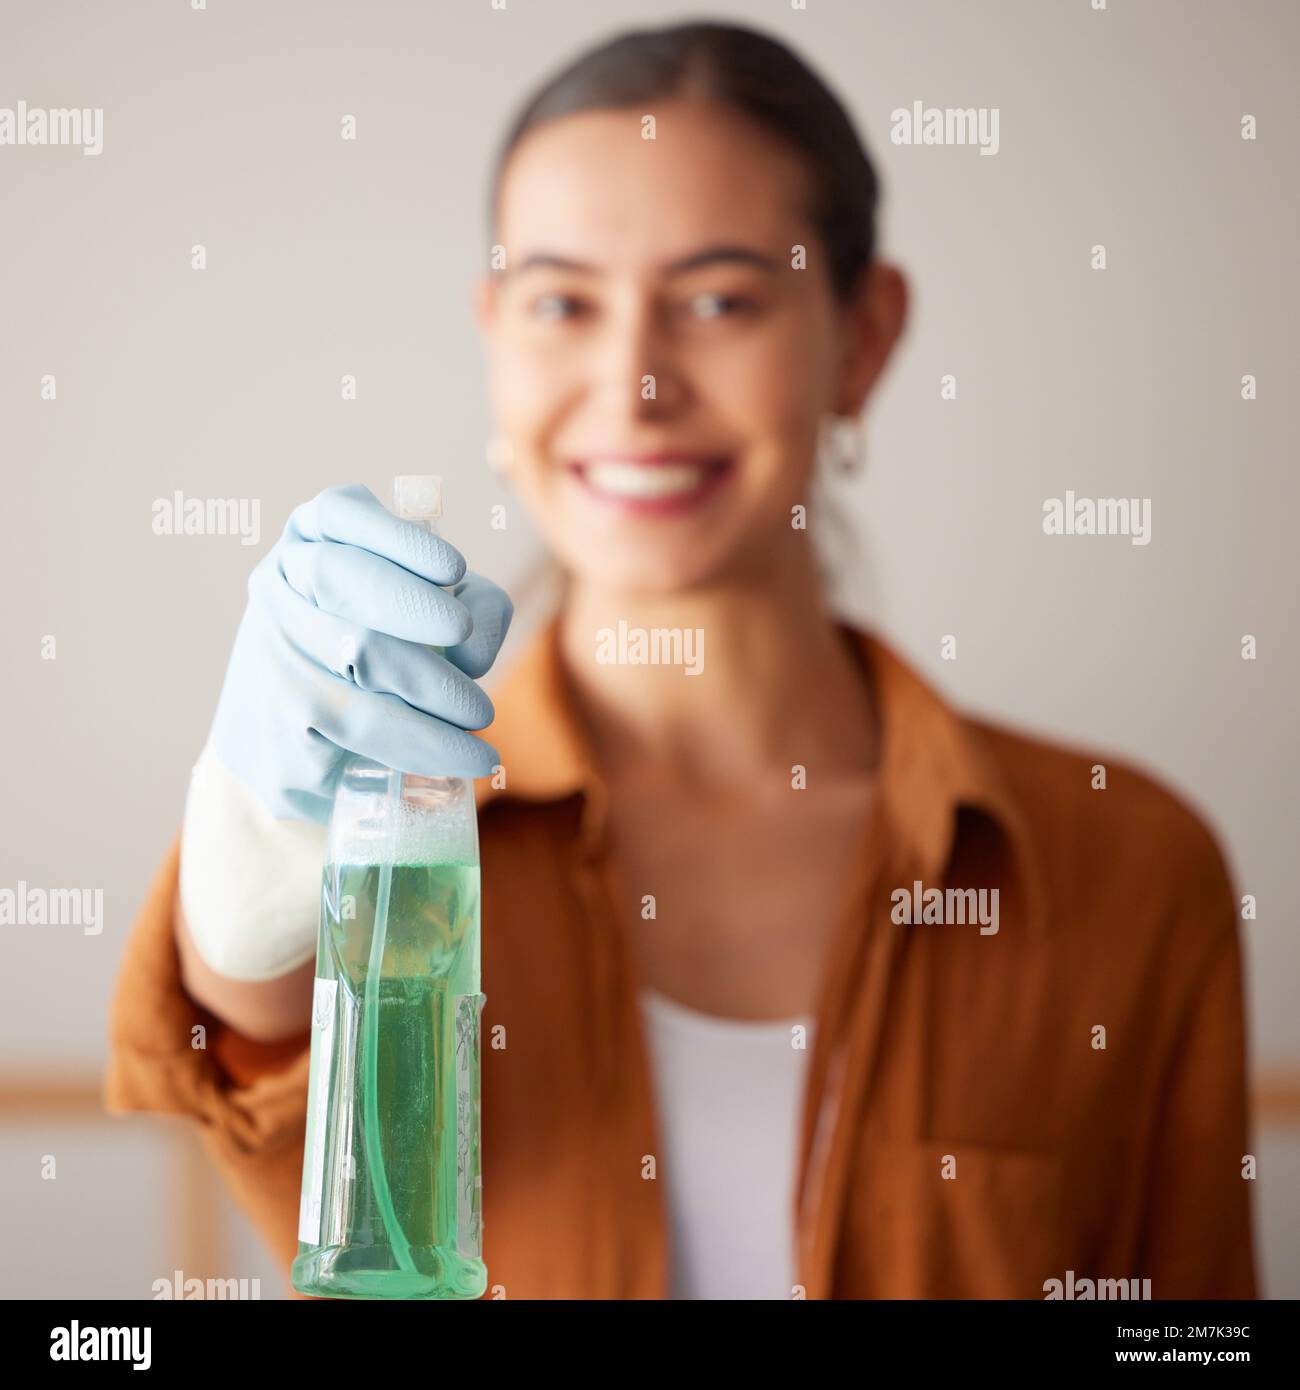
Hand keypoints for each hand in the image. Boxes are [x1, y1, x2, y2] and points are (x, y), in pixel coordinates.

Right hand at [207, 483, 511, 823]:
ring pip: (356, 657)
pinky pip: (361, 725)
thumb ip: (466, 603)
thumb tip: (475, 641)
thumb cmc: (370, 663)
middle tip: (462, 635)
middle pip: (337, 577)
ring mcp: (272, 656)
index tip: (453, 566)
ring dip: (432, 686)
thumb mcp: (415, 614)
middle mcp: (278, 589)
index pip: (337, 514)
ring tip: (481, 714)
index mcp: (307, 543)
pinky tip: (465, 757)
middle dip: (409, 603)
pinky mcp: (281, 724)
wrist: (283, 750)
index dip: (395, 536)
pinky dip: (424, 742)